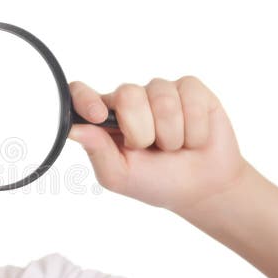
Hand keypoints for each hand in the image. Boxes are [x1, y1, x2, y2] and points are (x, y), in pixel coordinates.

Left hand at [66, 76, 250, 214]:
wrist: (203, 189)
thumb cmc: (156, 181)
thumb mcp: (119, 176)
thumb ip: (97, 151)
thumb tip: (74, 130)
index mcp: (105, 118)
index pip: (81, 93)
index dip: (85, 98)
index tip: (97, 116)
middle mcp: (130, 99)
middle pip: (127, 94)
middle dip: (142, 131)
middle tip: (150, 149)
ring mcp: (160, 91)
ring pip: (162, 100)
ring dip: (171, 135)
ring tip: (174, 147)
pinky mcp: (190, 89)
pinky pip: (191, 98)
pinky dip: (195, 128)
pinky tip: (194, 138)